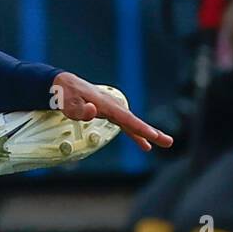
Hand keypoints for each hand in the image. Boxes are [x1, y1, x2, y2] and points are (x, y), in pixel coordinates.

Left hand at [49, 71, 172, 151]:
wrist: (64, 85)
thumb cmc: (65, 95)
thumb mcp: (67, 103)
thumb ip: (79, 109)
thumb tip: (93, 111)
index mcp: (104, 104)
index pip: (125, 118)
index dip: (139, 128)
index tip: (152, 135)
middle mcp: (112, 106)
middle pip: (134, 121)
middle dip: (151, 132)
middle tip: (167, 142)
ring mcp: (112, 110)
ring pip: (133, 124)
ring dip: (148, 133)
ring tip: (165, 143)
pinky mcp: (110, 114)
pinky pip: (126, 125)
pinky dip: (136, 134)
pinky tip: (145, 146)